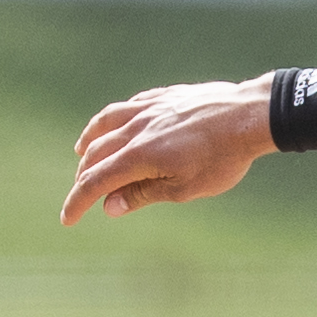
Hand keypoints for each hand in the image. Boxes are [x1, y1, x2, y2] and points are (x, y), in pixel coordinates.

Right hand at [63, 76, 275, 224]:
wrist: (249, 116)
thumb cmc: (223, 158)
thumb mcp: (185, 188)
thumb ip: (143, 195)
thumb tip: (109, 207)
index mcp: (140, 155)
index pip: (96, 181)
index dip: (78, 202)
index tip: (67, 219)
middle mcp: (137, 128)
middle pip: (97, 153)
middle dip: (84, 177)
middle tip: (82, 195)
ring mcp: (149, 108)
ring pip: (106, 123)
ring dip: (90, 140)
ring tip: (81, 151)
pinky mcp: (164, 97)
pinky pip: (128, 106)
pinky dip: (113, 119)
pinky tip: (116, 124)